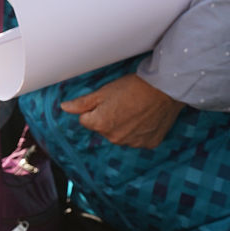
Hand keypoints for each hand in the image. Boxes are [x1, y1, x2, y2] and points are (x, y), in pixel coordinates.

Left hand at [60, 73, 184, 148]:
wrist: (164, 88)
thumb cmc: (133, 86)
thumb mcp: (103, 91)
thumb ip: (82, 103)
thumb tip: (64, 107)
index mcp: (100, 125)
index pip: (86, 120)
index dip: (94, 109)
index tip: (107, 101)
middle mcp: (115, 138)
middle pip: (103, 129)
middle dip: (108, 118)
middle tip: (123, 103)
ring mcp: (133, 143)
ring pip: (121, 135)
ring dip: (124, 126)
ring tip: (135, 109)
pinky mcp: (149, 143)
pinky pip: (138, 139)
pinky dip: (140, 131)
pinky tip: (146, 117)